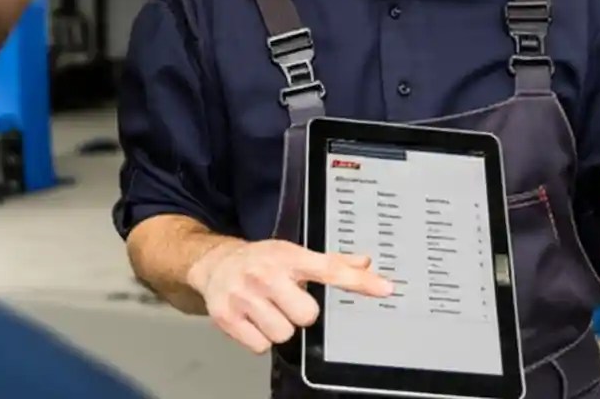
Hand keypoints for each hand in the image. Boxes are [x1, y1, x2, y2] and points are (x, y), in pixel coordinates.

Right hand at [188, 239, 393, 353]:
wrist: (214, 264)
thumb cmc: (260, 261)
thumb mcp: (293, 254)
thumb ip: (331, 262)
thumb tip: (365, 263)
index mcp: (288, 257)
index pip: (330, 269)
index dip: (359, 281)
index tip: (385, 289)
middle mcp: (266, 275)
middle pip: (307, 315)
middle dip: (300, 313)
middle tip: (287, 301)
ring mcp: (245, 297)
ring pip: (284, 334)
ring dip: (279, 327)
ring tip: (269, 310)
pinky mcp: (228, 318)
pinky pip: (261, 346)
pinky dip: (260, 338)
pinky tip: (255, 320)